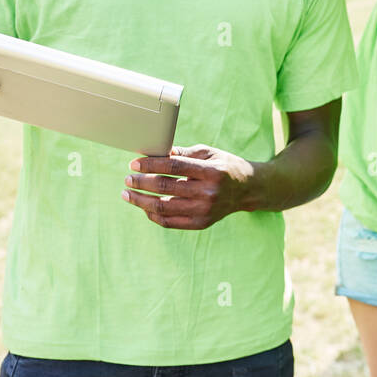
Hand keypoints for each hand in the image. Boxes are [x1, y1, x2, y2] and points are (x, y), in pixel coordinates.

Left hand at [122, 145, 255, 229]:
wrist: (248, 189)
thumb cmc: (225, 166)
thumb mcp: (209, 153)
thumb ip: (183, 153)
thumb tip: (156, 152)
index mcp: (212, 172)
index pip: (174, 167)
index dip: (151, 165)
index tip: (134, 164)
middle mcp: (209, 193)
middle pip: (165, 188)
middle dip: (141, 182)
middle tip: (128, 178)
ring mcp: (204, 211)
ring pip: (163, 208)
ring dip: (141, 201)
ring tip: (127, 194)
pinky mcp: (201, 223)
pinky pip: (170, 222)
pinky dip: (153, 214)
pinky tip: (143, 206)